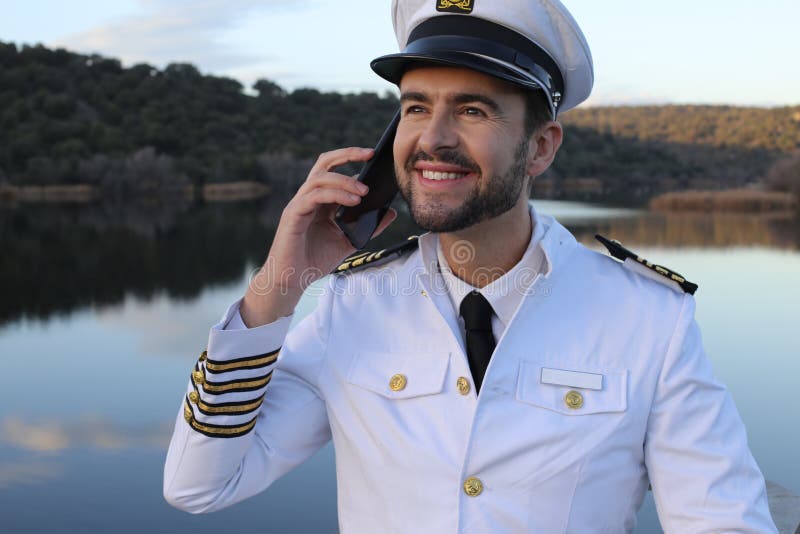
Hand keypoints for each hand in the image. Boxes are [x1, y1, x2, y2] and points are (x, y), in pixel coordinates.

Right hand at [241, 147, 396, 326]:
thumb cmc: (315, 260)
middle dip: (347, 154)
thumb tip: (390, 212)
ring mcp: (298, 204)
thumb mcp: (349, 241)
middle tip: (369, 155)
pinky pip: (314, 196)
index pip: (334, 170)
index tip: (373, 156)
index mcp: (320, 200)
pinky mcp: (293, 215)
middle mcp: (308, 197)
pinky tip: (353, 202)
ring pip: (320, 178)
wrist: (293, 280)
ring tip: (364, 192)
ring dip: (345, 181)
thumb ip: (368, 226)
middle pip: (324, 163)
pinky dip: (335, 195)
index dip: (351, 159)